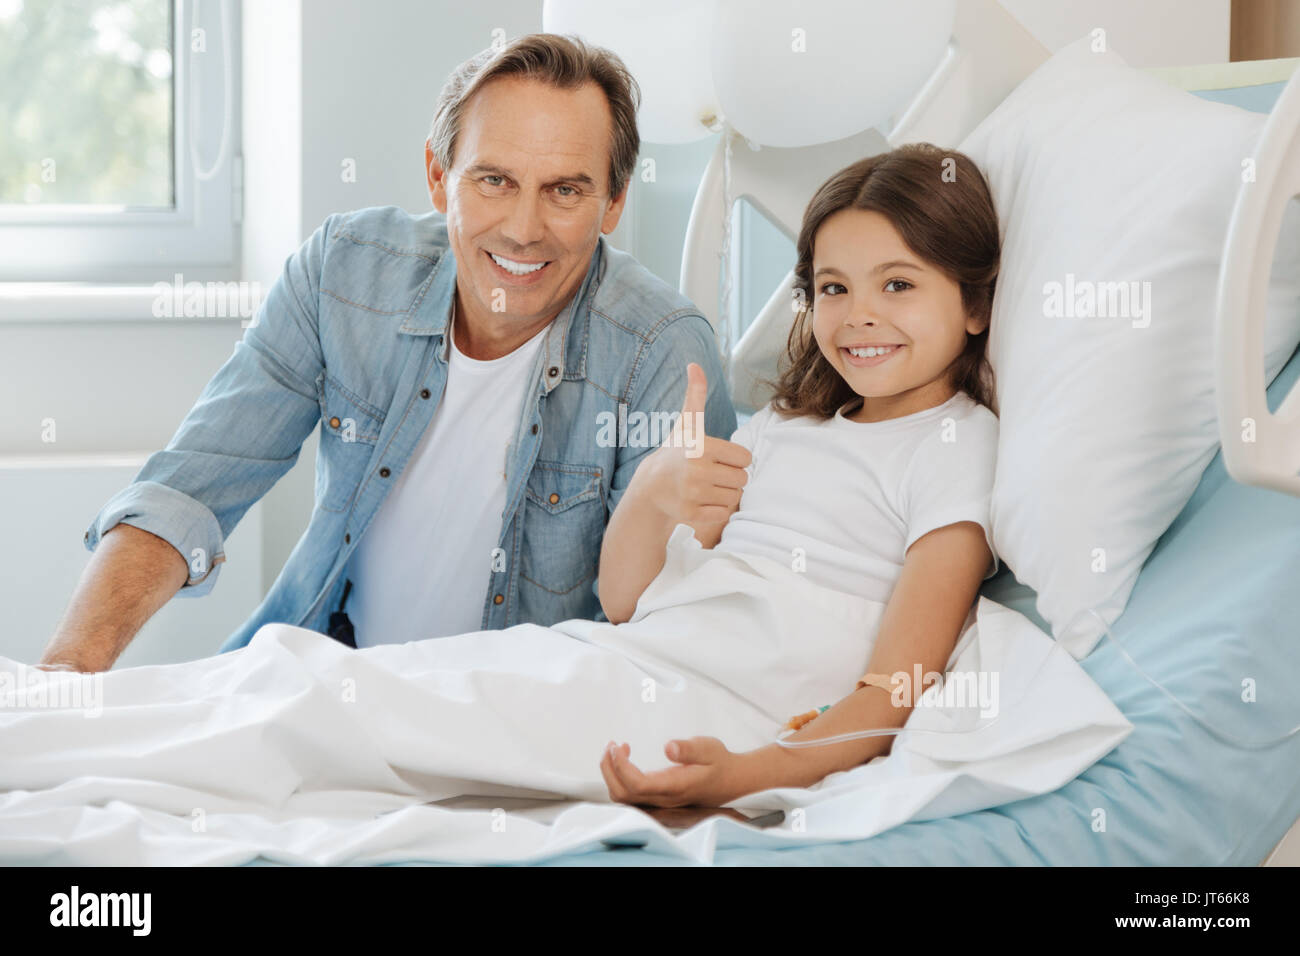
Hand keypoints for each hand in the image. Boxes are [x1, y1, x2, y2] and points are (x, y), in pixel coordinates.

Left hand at [598, 736, 753, 807]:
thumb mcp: (709, 748)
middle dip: (609, 770)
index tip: (618, 747)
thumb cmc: (720, 764)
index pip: (638, 785)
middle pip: (624, 794)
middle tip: (610, 746)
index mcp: (675, 786)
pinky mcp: (657, 796)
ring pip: (625, 797)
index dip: (621, 767)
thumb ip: (689, 749)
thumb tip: (669, 748)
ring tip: (614, 750)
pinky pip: (631, 794)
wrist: (732, 780)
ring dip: (612, 774)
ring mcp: (660, 799)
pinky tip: (625, 759)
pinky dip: (620, 777)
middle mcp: (664, 797)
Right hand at [633, 362, 751, 527]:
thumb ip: (695, 395)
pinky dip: (716, 510)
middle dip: (731, 478)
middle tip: (712, 475)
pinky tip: (701, 501)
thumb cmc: (676, 451)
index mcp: (701, 446)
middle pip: (742, 479)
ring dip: (724, 494)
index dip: (734, 459)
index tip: (718, 458)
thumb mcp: (686, 423)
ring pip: (734, 498)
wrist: (650, 486)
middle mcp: (697, 470)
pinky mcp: (690, 514)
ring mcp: (693, 493)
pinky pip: (723, 514)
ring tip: (707, 487)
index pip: (745, 457)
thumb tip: (694, 364)